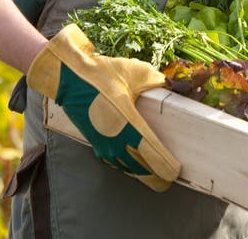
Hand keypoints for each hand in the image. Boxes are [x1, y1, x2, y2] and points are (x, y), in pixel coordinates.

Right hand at [27, 24, 179, 190]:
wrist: (69, 79)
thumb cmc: (102, 74)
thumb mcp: (135, 72)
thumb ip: (157, 81)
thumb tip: (173, 86)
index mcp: (128, 124)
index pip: (153, 154)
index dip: (167, 167)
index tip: (178, 170)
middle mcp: (116, 141)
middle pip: (144, 171)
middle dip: (159, 176)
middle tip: (172, 174)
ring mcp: (105, 146)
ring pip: (131, 171)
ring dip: (145, 173)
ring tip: (159, 171)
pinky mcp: (97, 146)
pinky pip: (118, 164)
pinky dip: (131, 167)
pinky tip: (137, 161)